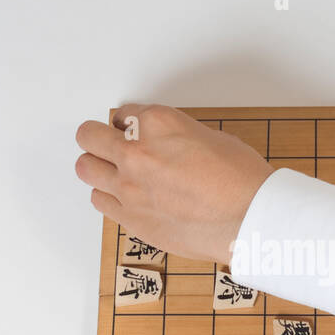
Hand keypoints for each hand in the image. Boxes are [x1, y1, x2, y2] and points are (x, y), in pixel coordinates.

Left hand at [75, 104, 273, 262]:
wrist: (248, 219)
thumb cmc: (241, 180)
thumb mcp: (211, 138)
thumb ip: (176, 138)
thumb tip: (166, 146)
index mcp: (159, 123)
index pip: (123, 114)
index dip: (129, 124)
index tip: (133, 131)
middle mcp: (136, 152)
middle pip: (89, 136)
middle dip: (97, 138)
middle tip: (107, 145)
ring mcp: (129, 187)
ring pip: (86, 169)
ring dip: (99, 167)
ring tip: (114, 173)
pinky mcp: (130, 218)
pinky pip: (99, 200)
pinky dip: (108, 196)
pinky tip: (125, 197)